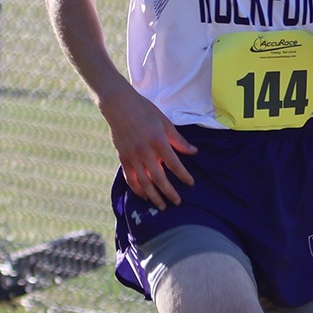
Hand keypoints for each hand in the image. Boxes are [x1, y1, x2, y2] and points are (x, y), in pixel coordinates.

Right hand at [101, 87, 196, 208]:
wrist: (119, 106)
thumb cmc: (145, 111)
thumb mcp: (165, 122)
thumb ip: (178, 140)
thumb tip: (193, 152)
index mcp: (158, 141)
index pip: (174, 164)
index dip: (183, 176)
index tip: (190, 183)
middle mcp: (145, 151)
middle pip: (159, 178)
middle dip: (169, 192)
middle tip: (177, 202)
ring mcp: (132, 156)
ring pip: (144, 182)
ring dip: (153, 196)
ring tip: (162, 206)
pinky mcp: (123, 158)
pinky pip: (130, 178)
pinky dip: (137, 189)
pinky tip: (144, 196)